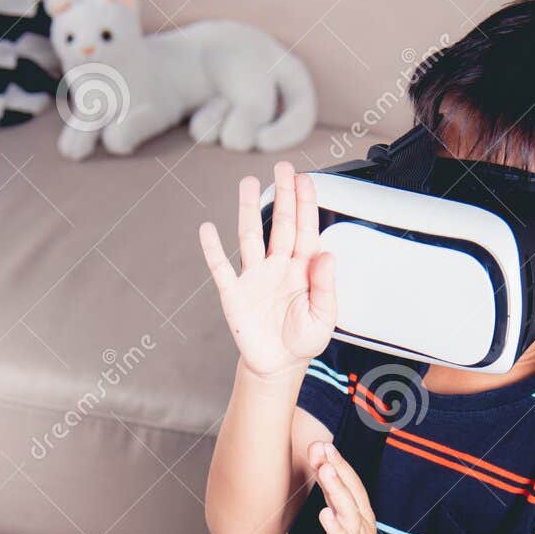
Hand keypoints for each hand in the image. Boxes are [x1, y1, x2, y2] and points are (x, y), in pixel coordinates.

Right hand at [198, 161, 336, 381]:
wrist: (278, 366)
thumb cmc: (302, 340)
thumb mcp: (323, 318)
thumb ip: (326, 287)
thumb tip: (327, 256)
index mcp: (302, 270)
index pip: (305, 229)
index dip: (305, 204)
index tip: (305, 179)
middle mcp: (277, 266)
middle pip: (280, 224)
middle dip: (282, 195)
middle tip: (283, 167)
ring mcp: (255, 277)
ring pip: (250, 237)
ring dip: (247, 210)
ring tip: (247, 183)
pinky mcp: (235, 294)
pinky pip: (221, 268)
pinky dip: (213, 250)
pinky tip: (208, 230)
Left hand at [313, 441, 388, 533]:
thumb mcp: (342, 522)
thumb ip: (333, 497)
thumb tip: (323, 467)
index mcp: (359, 512)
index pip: (351, 482)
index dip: (339, 462)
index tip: (324, 444)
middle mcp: (359, 522)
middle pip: (351, 491)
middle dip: (337, 468)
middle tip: (323, 447)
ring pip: (347, 510)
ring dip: (337, 489)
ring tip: (326, 471)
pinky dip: (334, 526)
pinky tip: (325, 513)